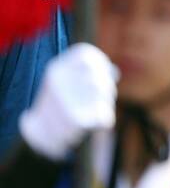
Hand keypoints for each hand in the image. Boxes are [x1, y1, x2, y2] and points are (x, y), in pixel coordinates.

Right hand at [18, 43, 118, 161]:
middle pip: (99, 76)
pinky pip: (104, 115)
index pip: (85, 54)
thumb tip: (114, 72)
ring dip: (106, 103)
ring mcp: (66, 101)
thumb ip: (89, 73)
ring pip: (104, 95)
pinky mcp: (75, 120)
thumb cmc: (59, 104)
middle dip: (107, 86)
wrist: (38, 133)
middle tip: (105, 95)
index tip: (106, 72)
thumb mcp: (66, 81)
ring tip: (94, 109)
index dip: (100, 62)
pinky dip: (104, 119)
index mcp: (55, 69)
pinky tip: (93, 122)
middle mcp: (59, 82)